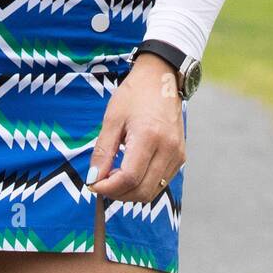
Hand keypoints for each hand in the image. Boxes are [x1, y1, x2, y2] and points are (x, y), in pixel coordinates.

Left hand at [87, 53, 184, 202]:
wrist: (161, 79)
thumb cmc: (134, 95)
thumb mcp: (112, 119)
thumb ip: (102, 151)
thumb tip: (93, 179)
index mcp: (149, 137)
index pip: (129, 178)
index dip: (108, 187)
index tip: (92, 185)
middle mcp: (168, 149)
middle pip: (142, 191)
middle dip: (117, 193)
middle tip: (101, 182)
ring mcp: (177, 155)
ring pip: (152, 192)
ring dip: (130, 192)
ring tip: (114, 176)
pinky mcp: (180, 157)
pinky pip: (161, 183)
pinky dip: (143, 185)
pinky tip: (130, 172)